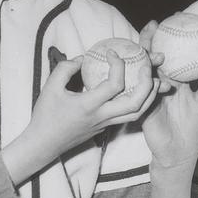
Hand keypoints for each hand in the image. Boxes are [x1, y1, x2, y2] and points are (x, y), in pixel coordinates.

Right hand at [2, 51, 158, 183]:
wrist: (44, 144)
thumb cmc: (45, 115)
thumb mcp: (50, 87)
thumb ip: (66, 68)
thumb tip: (83, 57)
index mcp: (88, 105)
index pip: (114, 85)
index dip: (118, 65)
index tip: (111, 53)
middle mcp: (102, 117)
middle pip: (136, 103)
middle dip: (146, 83)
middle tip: (147, 66)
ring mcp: (106, 125)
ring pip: (138, 113)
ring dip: (150, 96)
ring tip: (154, 79)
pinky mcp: (106, 128)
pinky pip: (130, 116)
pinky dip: (141, 103)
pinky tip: (142, 91)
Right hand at [139, 20, 197, 168]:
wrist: (179, 154)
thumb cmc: (194, 130)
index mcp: (175, 80)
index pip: (169, 54)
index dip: (168, 37)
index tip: (172, 19)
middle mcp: (159, 83)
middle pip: (151, 56)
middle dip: (149, 39)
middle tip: (153, 24)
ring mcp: (148, 93)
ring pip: (143, 69)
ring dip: (145, 55)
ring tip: (150, 45)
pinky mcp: (141, 106)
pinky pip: (140, 90)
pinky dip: (144, 79)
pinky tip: (147, 71)